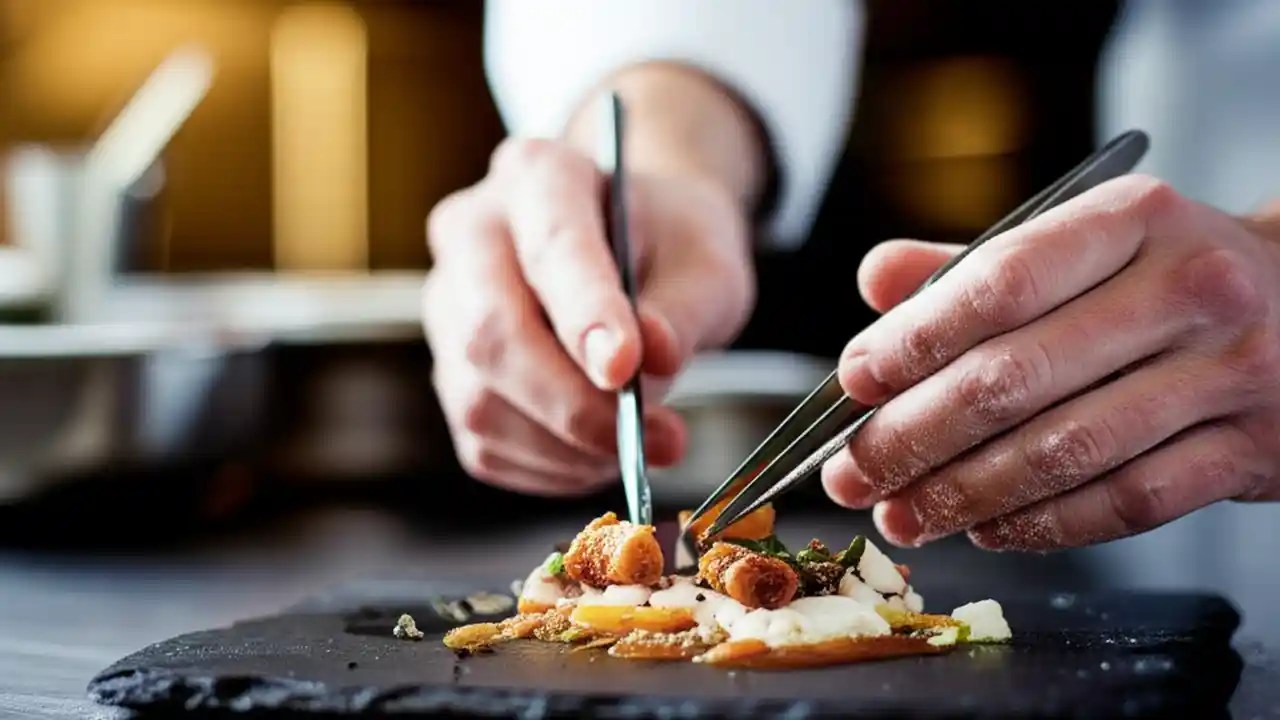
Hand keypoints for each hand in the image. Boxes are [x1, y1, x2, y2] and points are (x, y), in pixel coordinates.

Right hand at [423, 137, 754, 495]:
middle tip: (656, 439)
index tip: (626, 368)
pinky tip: (598, 451)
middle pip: (490, 332)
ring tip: (639, 443)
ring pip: (479, 400)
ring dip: (567, 447)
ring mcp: (447, 307)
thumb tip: (653, 360)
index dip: (584, 313)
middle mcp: (471, 233)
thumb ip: (685, 309)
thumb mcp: (707, 262)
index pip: (549, 246)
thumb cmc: (670, 246)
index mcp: (537, 175)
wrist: (640, 251)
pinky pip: (485, 443)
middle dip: (573, 403)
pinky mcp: (451, 374)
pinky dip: (550, 466)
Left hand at [822, 175, 1279, 549]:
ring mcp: (1229, 374)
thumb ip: (978, 264)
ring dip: (963, 494)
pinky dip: (1043, 524)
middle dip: (912, 436)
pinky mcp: (1251, 452)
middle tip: (851, 472)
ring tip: (901, 513)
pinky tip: (987, 529)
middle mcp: (1188, 288)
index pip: (1000, 281)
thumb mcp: (1090, 242)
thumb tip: (876, 281)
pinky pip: (1125, 502)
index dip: (913, 339)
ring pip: (1063, 451)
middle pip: (1015, 378)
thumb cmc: (1172, 276)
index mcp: (1133, 220)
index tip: (852, 382)